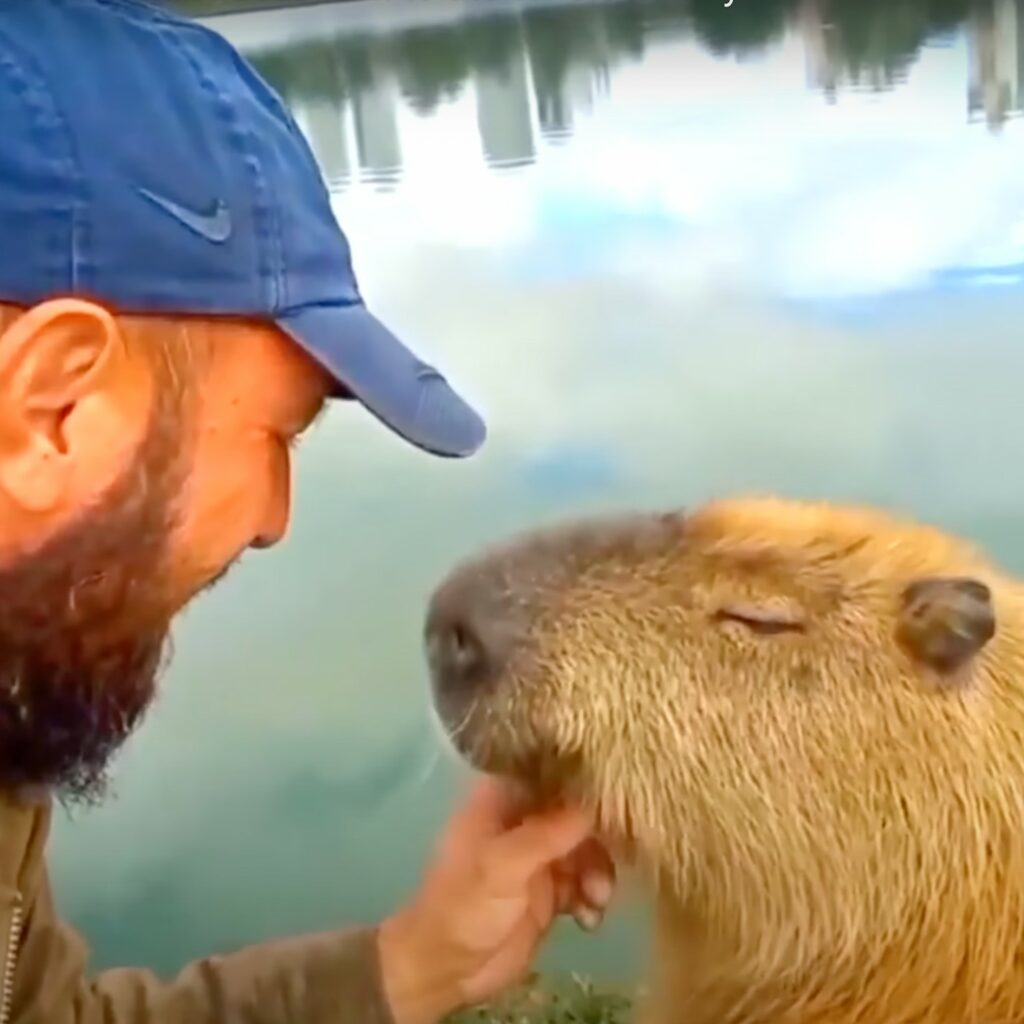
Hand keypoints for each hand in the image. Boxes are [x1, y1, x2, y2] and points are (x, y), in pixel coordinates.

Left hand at [376, 776, 615, 1023]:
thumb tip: (594, 805)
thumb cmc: (465, 905)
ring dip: (598, 872)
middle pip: (575, 811)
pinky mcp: (549, 892)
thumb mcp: (503, 865)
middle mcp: (522, 821)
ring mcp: (537, 857)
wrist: (447, 968)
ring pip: (584, 849)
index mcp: (501, 799)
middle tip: (605, 862)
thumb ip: (548, 833)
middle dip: (596, 837)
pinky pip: (584, 883)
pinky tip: (588, 919)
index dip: (582, 778)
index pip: (549, 770)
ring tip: (596, 899)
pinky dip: (592, 898)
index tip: (617, 791)